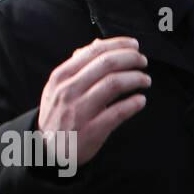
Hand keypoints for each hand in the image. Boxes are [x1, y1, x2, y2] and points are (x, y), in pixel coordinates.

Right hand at [37, 37, 148, 164]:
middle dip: (131, 59)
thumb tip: (98, 44)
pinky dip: (133, 104)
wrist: (48, 149)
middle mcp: (69, 90)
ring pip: (114, 84)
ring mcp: (80, 110)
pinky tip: (140, 100)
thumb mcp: (59, 87)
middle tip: (143, 61)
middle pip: (106, 64)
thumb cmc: (58, 115)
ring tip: (145, 80)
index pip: (94, 52)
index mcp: (62, 76)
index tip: (134, 45)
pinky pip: (118, 112)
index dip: (118, 45)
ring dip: (136, 79)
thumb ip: (78, 66)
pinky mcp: (92, 130)